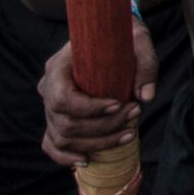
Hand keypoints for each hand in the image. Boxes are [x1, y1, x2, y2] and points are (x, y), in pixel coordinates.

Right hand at [38, 16, 157, 168]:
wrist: (108, 34)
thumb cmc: (121, 36)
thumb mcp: (137, 39)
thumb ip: (144, 64)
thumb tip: (145, 97)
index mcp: (58, 66)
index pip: (62, 99)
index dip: (89, 109)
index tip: (120, 103)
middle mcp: (48, 87)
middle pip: (65, 123)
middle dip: (103, 126)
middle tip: (136, 113)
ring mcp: (49, 105)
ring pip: (62, 137)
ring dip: (97, 142)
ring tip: (129, 134)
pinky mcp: (56, 118)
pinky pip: (51, 144)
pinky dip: (66, 156)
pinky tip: (88, 159)